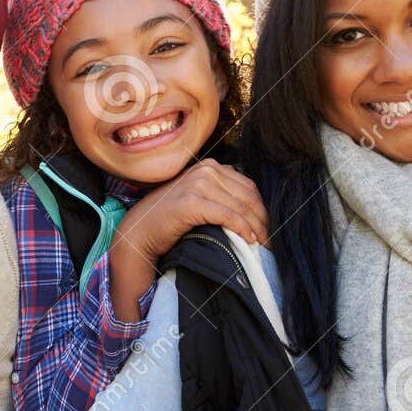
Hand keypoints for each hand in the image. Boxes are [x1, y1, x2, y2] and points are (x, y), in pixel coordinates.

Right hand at [108, 161, 268, 322]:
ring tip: (263, 244)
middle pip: (248, 196)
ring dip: (256, 227)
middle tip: (271, 240)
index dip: (262, 209)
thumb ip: (221, 196)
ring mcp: (198, 183)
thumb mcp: (199, 199)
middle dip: (263, 220)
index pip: (248, 186)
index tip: (269, 228)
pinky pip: (228, 216)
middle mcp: (205, 170)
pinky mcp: (192, 202)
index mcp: (210, 166)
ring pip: (241, 207)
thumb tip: (254, 212)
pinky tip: (248, 240)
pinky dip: (242, 229)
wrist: (140, 231)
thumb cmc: (170, 219)